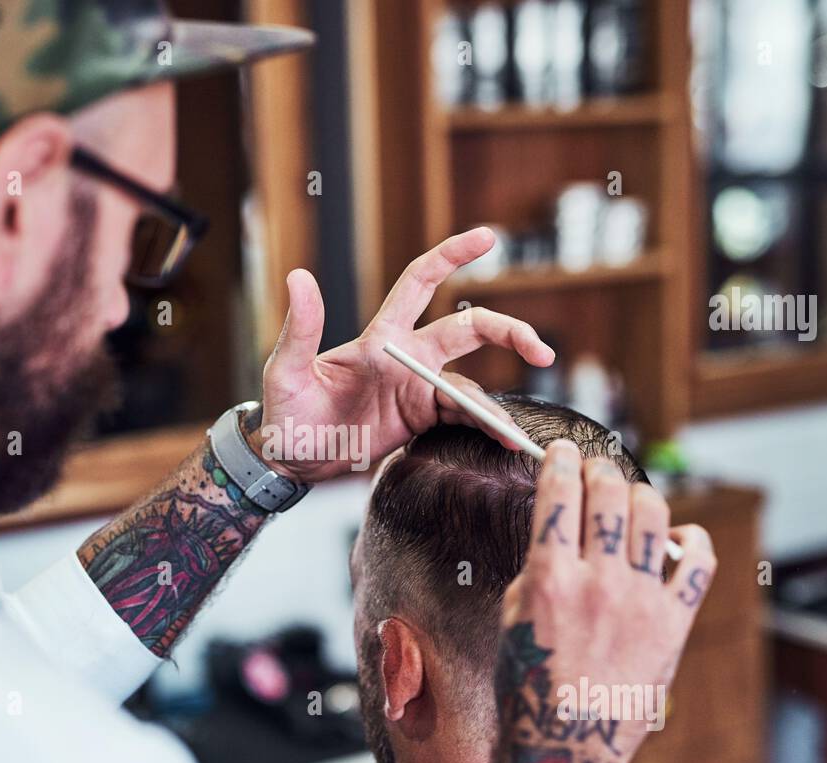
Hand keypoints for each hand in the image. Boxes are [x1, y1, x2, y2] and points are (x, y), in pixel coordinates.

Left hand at [251, 228, 555, 483]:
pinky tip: (504, 440)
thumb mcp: (285, 371)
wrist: (292, 461)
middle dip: (509, 333)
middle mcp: (407, 358)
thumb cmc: (284, 412)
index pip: (421, 282)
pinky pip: (463, 418)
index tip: (486, 238)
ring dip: (494, 406)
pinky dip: (485, 428)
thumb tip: (299, 277)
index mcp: (380, 336)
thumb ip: (300, 328)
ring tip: (511, 432)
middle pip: (469, 331)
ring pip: (471, 385)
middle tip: (541, 349)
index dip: (451, 256)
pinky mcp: (421, 420)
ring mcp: (418, 390)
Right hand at [472, 441, 716, 762]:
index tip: (563, 452)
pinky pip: (699, 563)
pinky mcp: (674, 623)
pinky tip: (679, 537)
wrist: (565, 744)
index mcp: (551, 577)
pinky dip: (693, 540)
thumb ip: (540, 566)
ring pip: (655, 516)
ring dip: (640, 496)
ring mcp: (642, 601)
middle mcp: (600, 582)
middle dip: (601, 471)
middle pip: (611, 494)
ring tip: (630, 499)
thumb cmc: (528, 684)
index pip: (561, 493)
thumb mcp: (513, 616)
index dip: (562, 461)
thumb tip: (562, 528)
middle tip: (595, 471)